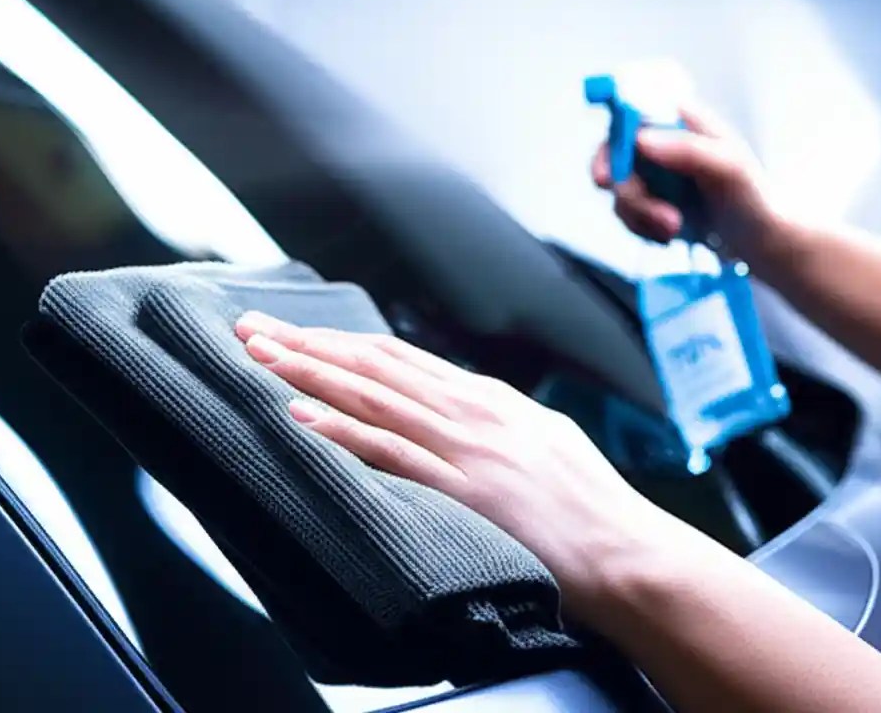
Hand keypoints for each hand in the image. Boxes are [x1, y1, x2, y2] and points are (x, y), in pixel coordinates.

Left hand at [235, 311, 694, 624]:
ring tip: (259, 355)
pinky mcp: (464, 490)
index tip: (292, 330)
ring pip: (371, 396)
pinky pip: (391, 453)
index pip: (396, 357)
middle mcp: (471, 410)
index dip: (337, 340)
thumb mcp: (543, 439)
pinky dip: (343, 431)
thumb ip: (495, 420)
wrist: (629, 553)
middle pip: (371, 363)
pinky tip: (302, 416)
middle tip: (251, 326)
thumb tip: (459, 406)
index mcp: (487, 397)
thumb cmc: (590, 505)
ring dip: (309, 372)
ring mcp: (465, 447)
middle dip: (306, 343)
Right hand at [591, 104, 789, 271]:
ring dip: (640, 217)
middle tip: (657, 216)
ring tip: (675, 228)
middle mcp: (663, 142)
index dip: (613, 138)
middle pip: (615, 156)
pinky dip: (641, 229)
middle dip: (630, 193)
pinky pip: (626, 214)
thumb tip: (641, 139)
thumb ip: (690, 150)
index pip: (632, 112)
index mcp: (683, 121)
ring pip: (619, 190)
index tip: (608, 176)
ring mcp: (654, 173)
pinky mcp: (649, 201)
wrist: (763, 242)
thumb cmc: (757, 199)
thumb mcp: (732, 169)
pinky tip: (669, 234)